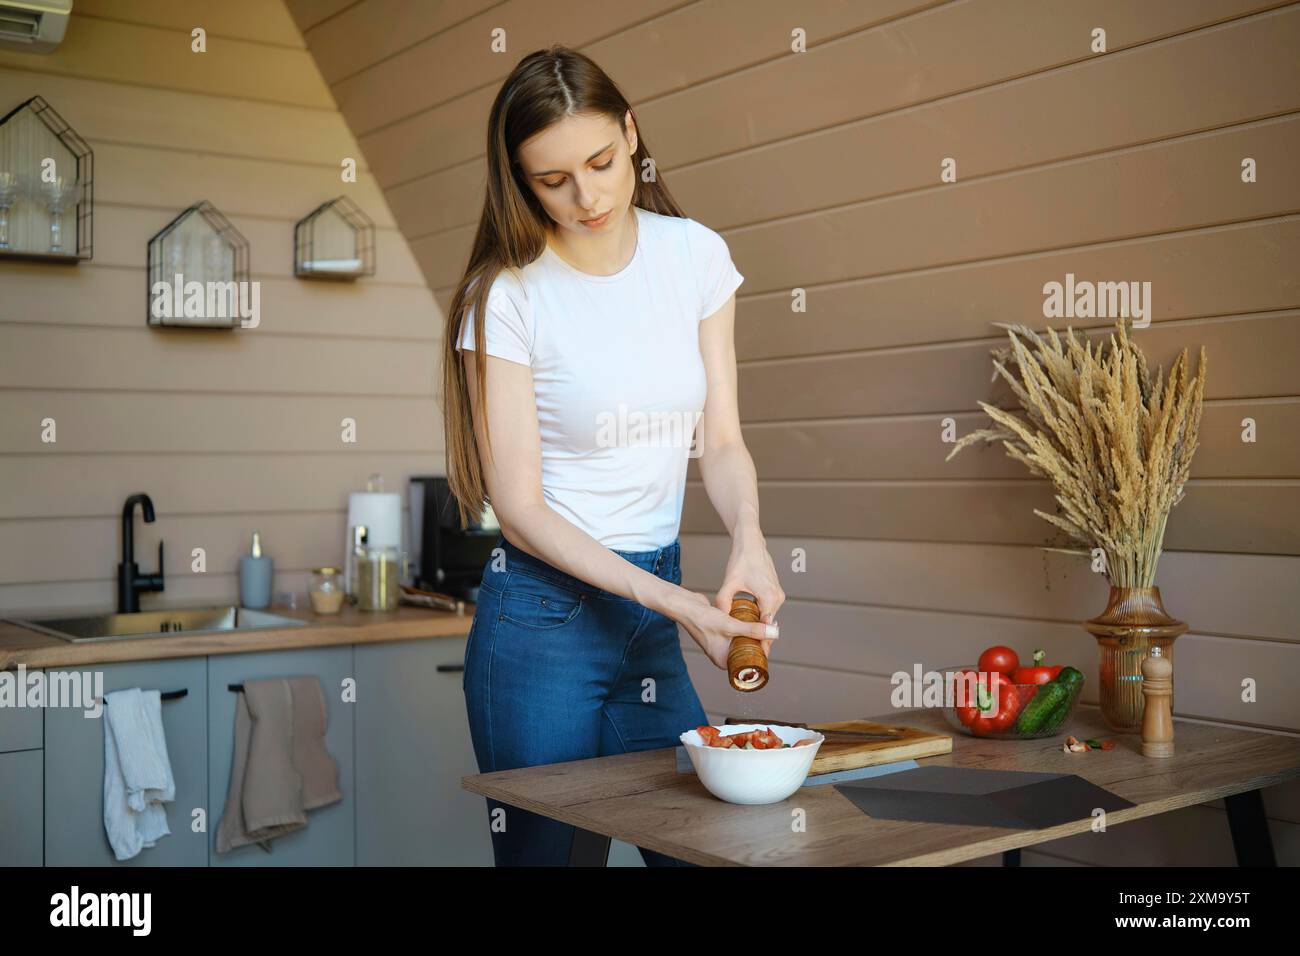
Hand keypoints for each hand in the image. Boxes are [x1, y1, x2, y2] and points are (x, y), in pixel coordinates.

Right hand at [668, 588, 777, 670]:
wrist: (685, 606)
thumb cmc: (702, 619)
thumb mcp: (731, 625)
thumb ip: (753, 630)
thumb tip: (775, 633)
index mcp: (724, 661)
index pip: (750, 661)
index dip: (764, 650)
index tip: (773, 637)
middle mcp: (723, 655)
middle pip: (748, 651)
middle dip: (761, 640)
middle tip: (773, 627)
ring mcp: (722, 644)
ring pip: (744, 640)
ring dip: (755, 632)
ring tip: (766, 622)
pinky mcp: (721, 632)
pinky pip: (738, 632)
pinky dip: (746, 626)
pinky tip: (755, 617)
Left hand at [715, 535, 784, 660]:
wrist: (752, 544)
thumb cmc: (741, 561)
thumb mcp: (729, 583)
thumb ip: (724, 602)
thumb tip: (719, 617)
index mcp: (769, 598)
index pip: (767, 628)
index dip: (761, 643)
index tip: (756, 657)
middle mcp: (777, 598)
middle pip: (769, 625)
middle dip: (759, 639)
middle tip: (749, 656)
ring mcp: (778, 595)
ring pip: (769, 618)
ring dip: (760, 629)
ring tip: (748, 645)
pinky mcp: (775, 592)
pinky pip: (769, 611)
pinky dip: (761, 619)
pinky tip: (750, 628)